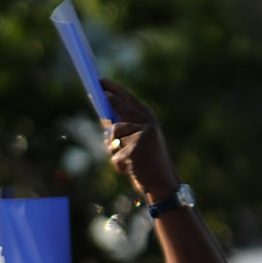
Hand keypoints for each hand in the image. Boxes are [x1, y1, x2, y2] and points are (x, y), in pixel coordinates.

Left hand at [99, 82, 179, 203]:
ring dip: (113, 149)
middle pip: (121, 108)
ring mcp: (143, 134)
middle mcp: (148, 123)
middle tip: (99, 85)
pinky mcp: (137, 148)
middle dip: (110, 97)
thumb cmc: (146, 161)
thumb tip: (104, 119)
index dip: (115, 89)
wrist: (162, 182)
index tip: (101, 80)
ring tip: (128, 159)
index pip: (130, 100)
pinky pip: (115, 154)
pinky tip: (131, 168)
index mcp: (149, 119)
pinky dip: (118, 164)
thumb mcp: (137, 141)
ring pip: (113, 135)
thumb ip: (123, 129)